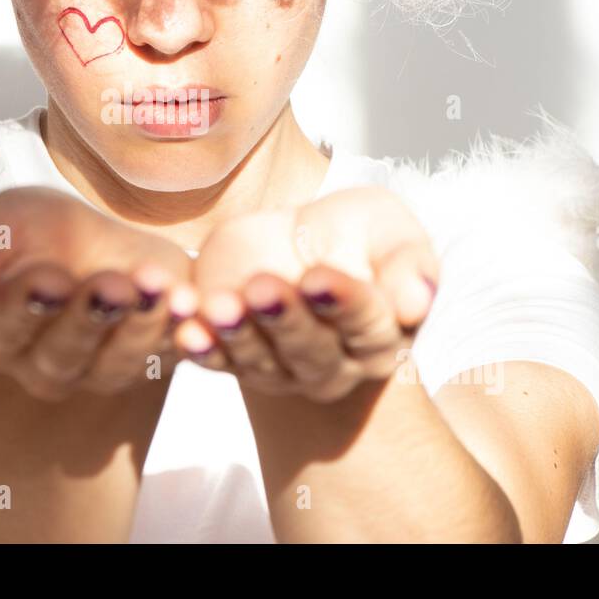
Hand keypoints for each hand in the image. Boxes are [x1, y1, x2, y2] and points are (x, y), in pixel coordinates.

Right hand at [0, 186, 192, 400]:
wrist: (115, 244)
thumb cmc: (48, 233)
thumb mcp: (8, 220)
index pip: (0, 326)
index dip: (24, 304)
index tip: (49, 276)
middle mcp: (39, 363)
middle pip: (57, 356)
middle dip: (85, 319)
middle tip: (109, 287)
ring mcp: (95, 372)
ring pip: (111, 364)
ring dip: (134, 324)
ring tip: (150, 285)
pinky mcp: (145, 365)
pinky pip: (160, 357)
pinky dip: (173, 328)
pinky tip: (182, 298)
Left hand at [174, 186, 438, 401]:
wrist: (297, 240)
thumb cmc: (354, 234)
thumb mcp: (389, 229)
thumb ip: (409, 263)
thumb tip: (414, 304)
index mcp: (379, 333)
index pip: (365, 321)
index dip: (342, 301)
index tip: (318, 277)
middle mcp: (332, 364)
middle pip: (309, 349)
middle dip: (284, 318)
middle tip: (262, 288)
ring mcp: (280, 369)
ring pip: (259, 360)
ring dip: (237, 334)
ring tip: (220, 305)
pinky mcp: (233, 356)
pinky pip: (216, 361)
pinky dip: (199, 348)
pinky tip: (184, 329)